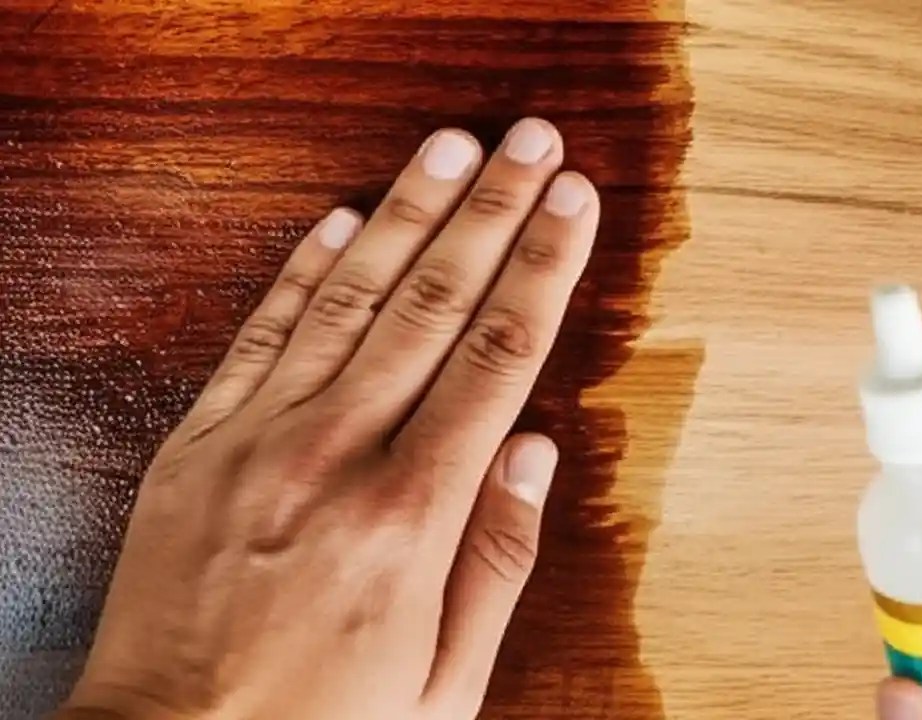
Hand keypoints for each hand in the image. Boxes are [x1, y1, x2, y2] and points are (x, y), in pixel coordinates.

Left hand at [56, 118, 599, 719]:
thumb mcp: (443, 681)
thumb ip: (498, 558)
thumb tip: (537, 449)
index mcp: (410, 516)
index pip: (497, 359)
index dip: (543, 269)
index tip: (574, 204)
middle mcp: (335, 456)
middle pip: (432, 305)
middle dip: (492, 213)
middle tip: (532, 141)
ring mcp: (258, 440)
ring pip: (350, 298)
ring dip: (408, 213)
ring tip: (452, 148)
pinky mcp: (200, 442)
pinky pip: (261, 334)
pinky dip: (303, 269)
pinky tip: (343, 218)